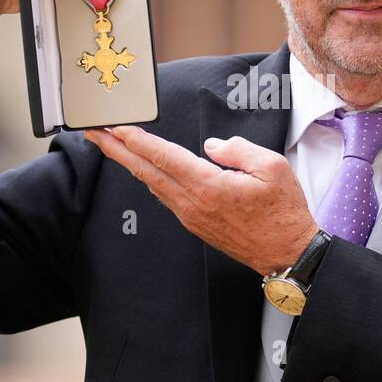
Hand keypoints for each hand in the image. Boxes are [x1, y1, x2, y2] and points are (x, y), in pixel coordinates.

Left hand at [83, 126, 319, 276]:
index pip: (164, 157)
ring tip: (112, 146)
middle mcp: (193, 204)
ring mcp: (192, 217)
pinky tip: (144, 170)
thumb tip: (212, 146)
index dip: (137, 140)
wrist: (287, 254)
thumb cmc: (284, 212)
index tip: (115, 127)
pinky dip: (150, 179)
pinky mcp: (196, 225)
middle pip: (146, 172)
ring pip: (153, 185)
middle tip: (94, 133)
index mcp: (209, 187)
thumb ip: (238, 149)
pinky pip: (167, 197)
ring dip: (130, 164)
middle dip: (117, 150)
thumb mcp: (271, 167)